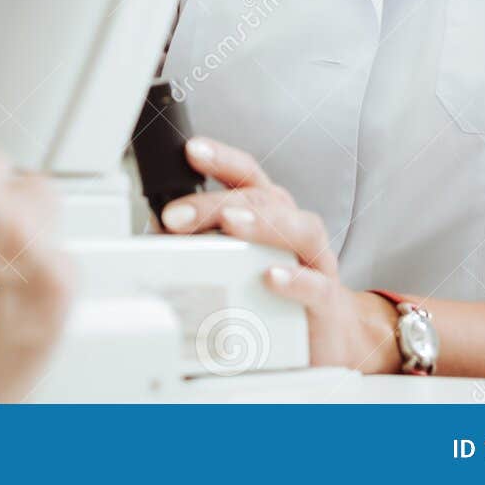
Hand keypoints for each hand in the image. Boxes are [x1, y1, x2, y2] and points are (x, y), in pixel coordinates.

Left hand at [160, 135, 400, 372]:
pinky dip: (295, 280)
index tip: (190, 151)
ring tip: (230, 223)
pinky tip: (272, 277)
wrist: (327, 334)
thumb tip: (157, 229)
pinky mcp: (326, 300)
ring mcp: (314, 261)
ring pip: (298, 229)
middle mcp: (293, 226)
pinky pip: (317, 286)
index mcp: (268, 210)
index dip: (220, 158)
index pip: (245, 174)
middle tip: (175, 215)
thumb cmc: (276, 284)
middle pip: (259, 200)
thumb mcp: (235, 256)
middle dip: (214, 203)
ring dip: (261, 224)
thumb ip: (200, 239)